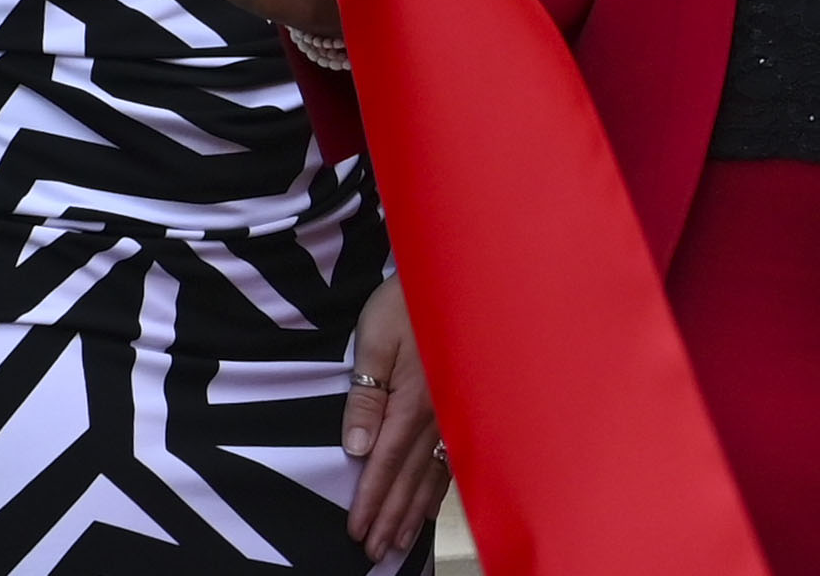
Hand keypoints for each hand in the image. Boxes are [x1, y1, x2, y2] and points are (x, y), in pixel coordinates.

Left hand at [343, 276, 446, 556]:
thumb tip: (357, 446)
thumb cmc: (410, 300)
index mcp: (414, 399)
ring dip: (415, 510)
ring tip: (399, 541)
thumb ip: (367, 393)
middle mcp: (439, 413)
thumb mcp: (375, 337)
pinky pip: (454, 455)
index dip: (370, 500)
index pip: (385, 462)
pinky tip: (433, 502)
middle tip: (374, 553)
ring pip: (434, 472)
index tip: (355, 531)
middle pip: (411, 477)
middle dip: (391, 516)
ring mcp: (456, 411)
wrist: (464, 272)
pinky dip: (441, 486)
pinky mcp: (464, 404)